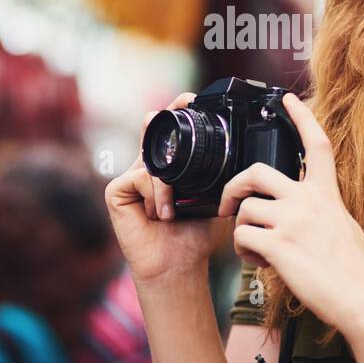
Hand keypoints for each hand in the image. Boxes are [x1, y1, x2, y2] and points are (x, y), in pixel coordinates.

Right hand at [105, 92, 225, 284]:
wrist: (179, 264)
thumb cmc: (197, 233)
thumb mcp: (217, 197)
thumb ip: (223, 175)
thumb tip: (247, 153)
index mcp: (170, 164)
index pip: (172, 129)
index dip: (179, 110)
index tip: (194, 98)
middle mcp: (147, 166)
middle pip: (151, 127)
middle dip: (165, 115)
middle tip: (181, 107)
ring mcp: (130, 177)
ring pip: (151, 158)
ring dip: (169, 182)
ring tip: (176, 209)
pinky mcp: (116, 192)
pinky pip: (141, 178)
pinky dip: (158, 196)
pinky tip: (163, 215)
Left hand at [218, 93, 363, 335]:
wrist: (360, 299)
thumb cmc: (354, 270)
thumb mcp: (344, 226)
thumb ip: (323, 210)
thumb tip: (309, 210)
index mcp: (326, 194)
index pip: (316, 145)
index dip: (301, 117)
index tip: (287, 99)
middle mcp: (308, 201)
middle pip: (256, 171)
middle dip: (235, 186)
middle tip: (228, 205)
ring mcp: (292, 221)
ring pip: (245, 210)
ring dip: (241, 231)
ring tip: (256, 251)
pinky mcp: (278, 245)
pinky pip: (243, 237)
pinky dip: (244, 251)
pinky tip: (260, 262)